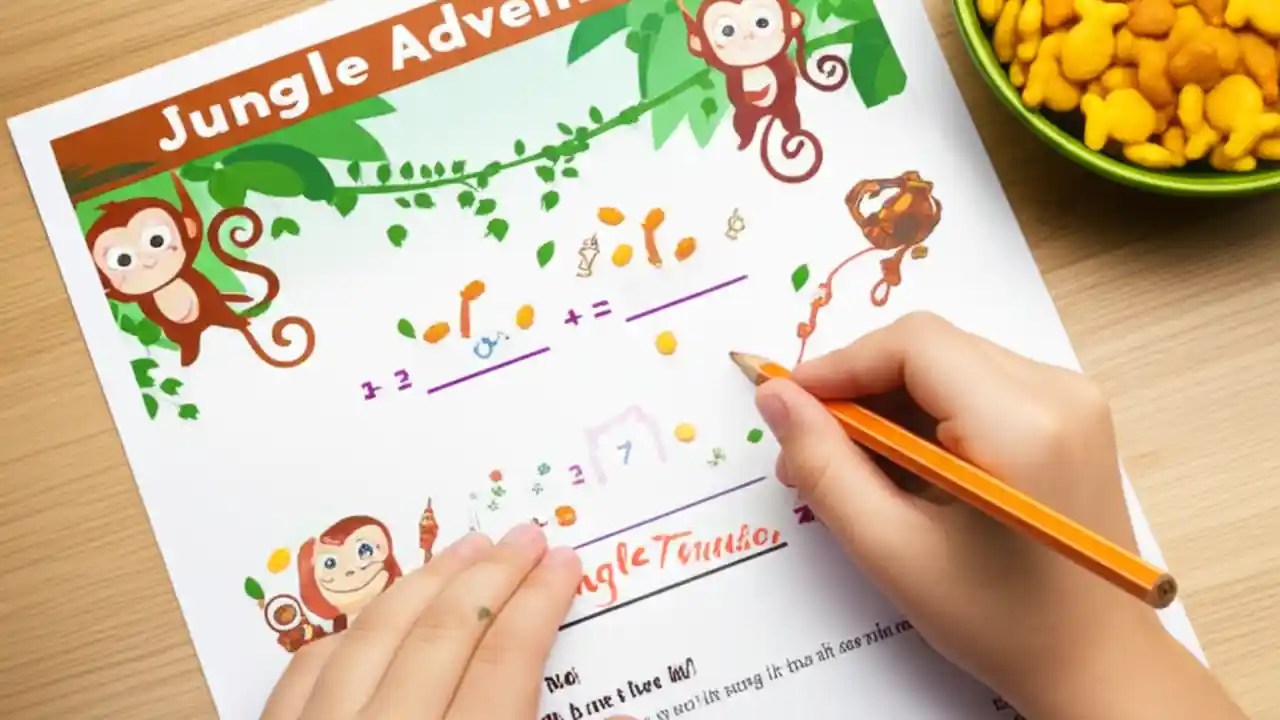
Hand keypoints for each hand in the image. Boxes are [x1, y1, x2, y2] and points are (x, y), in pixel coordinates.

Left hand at [263, 524, 590, 719]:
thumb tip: (627, 719)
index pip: (507, 661)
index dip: (541, 604)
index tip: (563, 562)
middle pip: (445, 634)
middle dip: (491, 575)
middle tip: (523, 537)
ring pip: (375, 636)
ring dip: (424, 584)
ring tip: (464, 548)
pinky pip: (307, 672)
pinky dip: (347, 637)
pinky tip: (375, 615)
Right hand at [755, 312, 1246, 719]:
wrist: (1097, 662)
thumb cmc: (1002, 621)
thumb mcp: (894, 550)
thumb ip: (826, 466)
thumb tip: (776, 398)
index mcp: (1023, 425)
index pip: (914, 344)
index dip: (841, 364)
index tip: (788, 403)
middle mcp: (1059, 393)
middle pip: (931, 349)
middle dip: (860, 387)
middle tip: (809, 448)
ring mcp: (1073, 400)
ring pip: (951, 364)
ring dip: (890, 402)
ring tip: (852, 468)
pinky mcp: (1071, 416)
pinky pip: (979, 386)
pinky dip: (928, 414)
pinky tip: (904, 469)